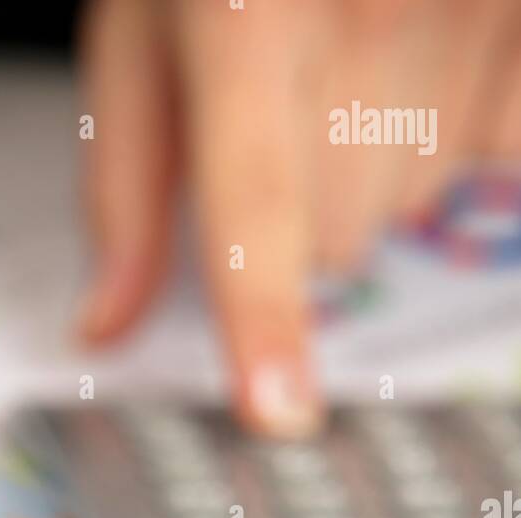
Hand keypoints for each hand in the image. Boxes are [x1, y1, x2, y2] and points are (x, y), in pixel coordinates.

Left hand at [76, 0, 520, 434]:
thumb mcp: (143, 29)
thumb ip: (122, 184)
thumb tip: (105, 324)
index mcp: (244, 18)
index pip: (254, 204)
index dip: (265, 316)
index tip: (278, 410)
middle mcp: (366, 19)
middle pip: (330, 238)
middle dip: (303, 204)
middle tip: (292, 99)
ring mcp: (465, 25)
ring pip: (404, 206)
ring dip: (377, 163)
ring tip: (362, 50)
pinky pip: (494, 157)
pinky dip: (461, 129)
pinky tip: (431, 52)